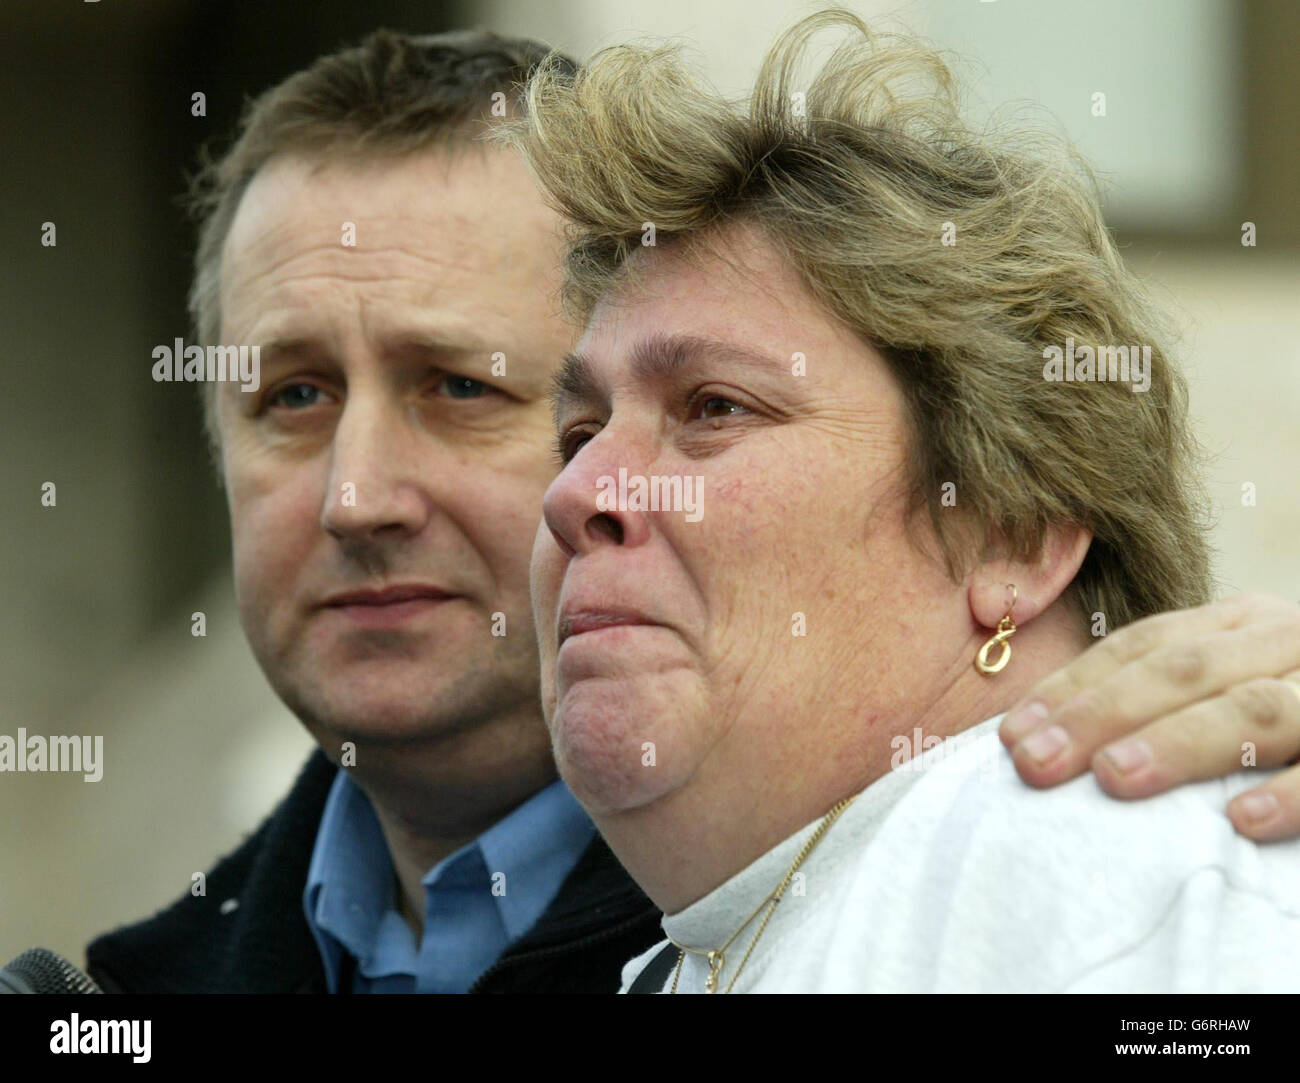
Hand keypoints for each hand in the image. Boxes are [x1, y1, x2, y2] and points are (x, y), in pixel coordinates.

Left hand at [1000, 593, 1299, 840]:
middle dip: (1098, 715)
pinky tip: (1240, 823)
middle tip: (1034, 763)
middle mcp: (1287, 641)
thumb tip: (1044, 738)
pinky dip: (1290, 793)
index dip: (1074, 687)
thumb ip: (1163, 691)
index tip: (1011, 735)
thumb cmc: (1291, 707)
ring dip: (1178, 745)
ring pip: (1252, 707)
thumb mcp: (1232, 678)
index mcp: (1242, 623)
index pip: (1142, 646)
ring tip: (1114, 780)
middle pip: (1180, 671)